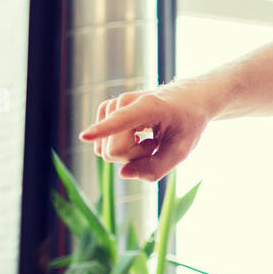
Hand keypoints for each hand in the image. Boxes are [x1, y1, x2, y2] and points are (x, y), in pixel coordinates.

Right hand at [78, 82, 211, 181]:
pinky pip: (103, 147)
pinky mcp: (105, 112)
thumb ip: (156, 167)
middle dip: (135, 157)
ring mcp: (111, 105)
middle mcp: (124, 102)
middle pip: (113, 152)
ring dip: (130, 153)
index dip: (103, 130)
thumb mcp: (181, 150)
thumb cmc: (187, 124)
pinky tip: (138, 136)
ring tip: (149, 138)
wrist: (187, 99)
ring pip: (106, 151)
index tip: (84, 136)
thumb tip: (123, 174)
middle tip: (156, 143)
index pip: (122, 121)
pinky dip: (121, 148)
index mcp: (149, 107)